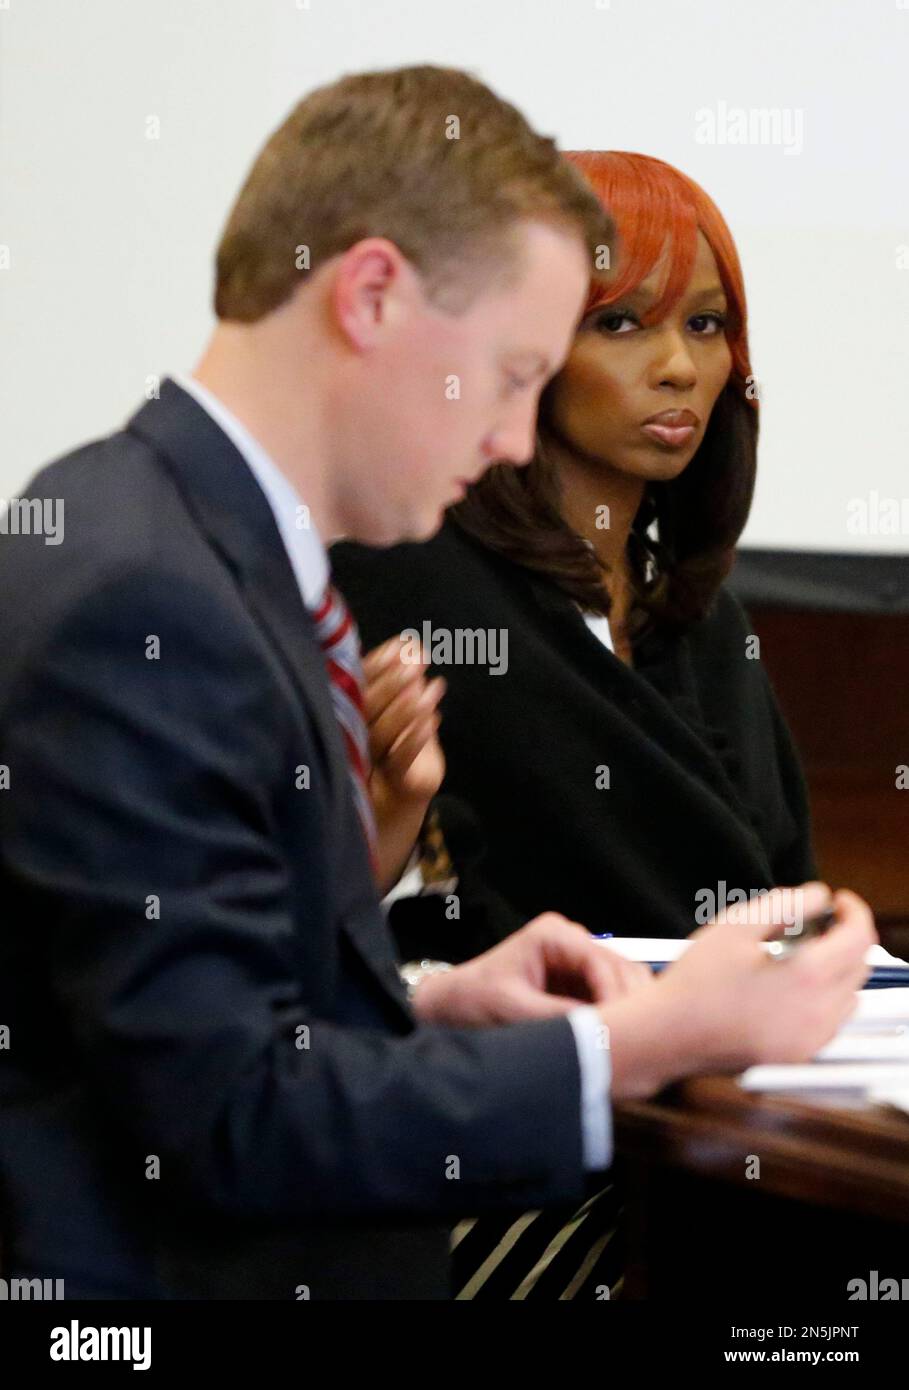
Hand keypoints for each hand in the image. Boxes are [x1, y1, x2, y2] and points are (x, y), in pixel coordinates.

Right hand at [363, 637, 446, 891]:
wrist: (393, 801)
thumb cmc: (393, 745)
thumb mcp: (394, 709)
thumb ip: (400, 678)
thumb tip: (412, 644)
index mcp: (347, 714)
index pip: (358, 685)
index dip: (379, 664)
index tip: (402, 645)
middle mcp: (350, 737)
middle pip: (367, 707)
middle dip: (392, 681)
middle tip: (415, 661)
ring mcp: (369, 762)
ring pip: (381, 734)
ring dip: (405, 708)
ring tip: (428, 686)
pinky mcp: (394, 782)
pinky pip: (400, 760)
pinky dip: (415, 739)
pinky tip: (433, 718)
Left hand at [411, 912, 653, 1025]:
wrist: (453, 1006)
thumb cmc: (474, 1000)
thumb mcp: (513, 1010)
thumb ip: (557, 1018)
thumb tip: (600, 1033)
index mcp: (552, 935)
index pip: (600, 961)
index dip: (615, 995)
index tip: (618, 1028)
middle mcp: (569, 940)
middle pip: (618, 968)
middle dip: (627, 1003)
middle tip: (634, 1042)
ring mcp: (576, 960)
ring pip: (620, 982)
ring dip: (626, 1011)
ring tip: (627, 1045)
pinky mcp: (579, 981)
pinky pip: (610, 996)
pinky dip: (616, 1017)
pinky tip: (616, 1042)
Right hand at [601, 883, 876, 1099]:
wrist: (668, 1035)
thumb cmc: (695, 981)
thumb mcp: (735, 926)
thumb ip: (785, 904)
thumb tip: (818, 896)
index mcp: (807, 977)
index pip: (859, 937)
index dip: (853, 911)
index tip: (836, 901)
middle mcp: (819, 1013)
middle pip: (860, 965)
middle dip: (847, 937)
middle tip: (819, 921)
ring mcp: (812, 1040)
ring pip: (850, 995)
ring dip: (839, 969)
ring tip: (803, 953)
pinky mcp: (800, 1055)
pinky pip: (833, 1021)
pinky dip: (827, 998)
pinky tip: (793, 987)